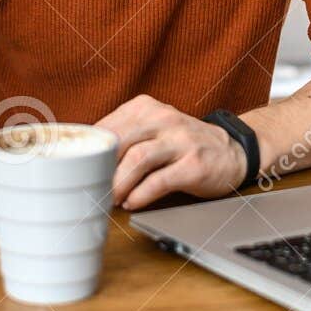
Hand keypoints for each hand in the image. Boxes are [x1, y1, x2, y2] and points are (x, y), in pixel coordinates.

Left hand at [95, 94, 247, 210]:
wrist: (232, 151)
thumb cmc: (183, 144)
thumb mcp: (153, 129)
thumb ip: (123, 138)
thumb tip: (83, 161)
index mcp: (145, 107)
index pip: (106, 127)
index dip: (89, 153)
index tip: (78, 172)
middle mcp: (163, 118)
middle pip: (118, 142)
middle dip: (100, 170)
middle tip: (91, 190)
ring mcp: (181, 140)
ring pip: (137, 159)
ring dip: (118, 183)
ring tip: (110, 198)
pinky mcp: (194, 164)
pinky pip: (160, 180)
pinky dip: (141, 194)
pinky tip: (133, 202)